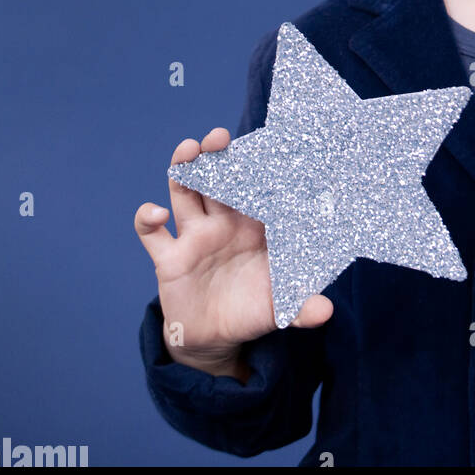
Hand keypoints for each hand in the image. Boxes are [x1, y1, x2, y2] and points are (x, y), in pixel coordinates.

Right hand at [135, 127, 331, 368]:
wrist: (215, 338)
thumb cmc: (252, 309)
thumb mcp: (279, 308)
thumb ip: (301, 307)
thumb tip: (326, 312)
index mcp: (252, 226)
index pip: (253, 186)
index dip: (254, 165)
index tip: (261, 144)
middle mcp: (222, 223)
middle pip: (216, 177)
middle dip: (216, 153)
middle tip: (220, 136)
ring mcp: (194, 236)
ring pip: (184, 191)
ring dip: (183, 166)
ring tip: (188, 149)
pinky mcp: (169, 258)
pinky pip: (151, 232)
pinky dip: (148, 217)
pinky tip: (158, 213)